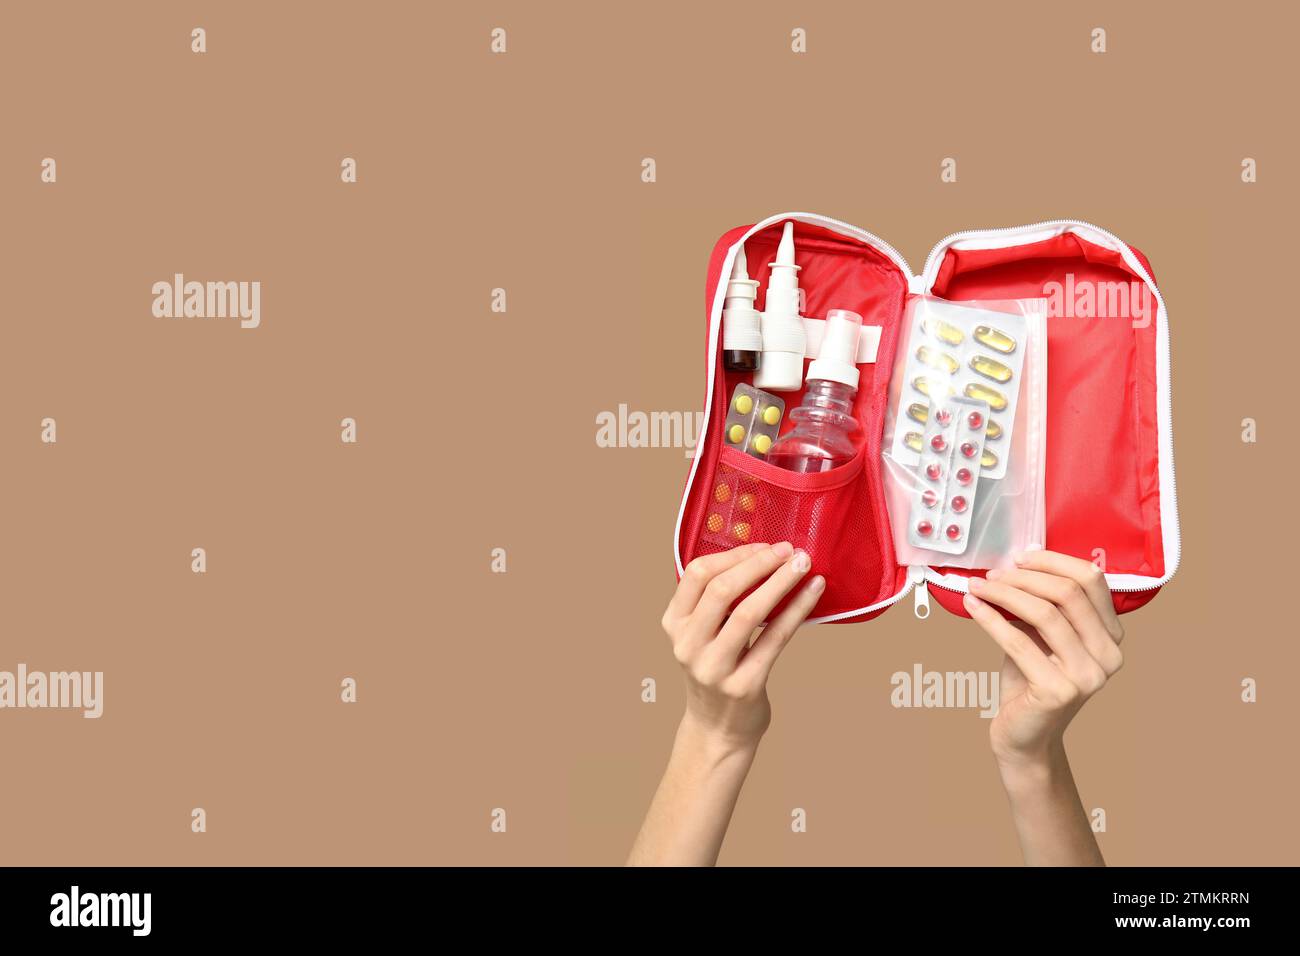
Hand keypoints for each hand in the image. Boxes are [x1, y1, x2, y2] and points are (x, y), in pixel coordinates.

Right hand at [661, 542, 824, 753]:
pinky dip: (797, 610)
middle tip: (789, 550)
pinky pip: (775, 638)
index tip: (763, 546)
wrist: (717, 730)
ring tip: (803, 565)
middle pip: (722, 590)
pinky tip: (813, 592)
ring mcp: (714, 668)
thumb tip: (761, 556)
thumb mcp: (701, 635)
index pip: (697, 574)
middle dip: (759, 563)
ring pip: (749, 612)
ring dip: (780, 582)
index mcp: (675, 624)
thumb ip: (716, 602)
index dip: (733, 555)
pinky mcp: (744, 685)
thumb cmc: (716, 671)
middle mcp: (688, 645)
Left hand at [963, 551, 1124, 770]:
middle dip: (1024, 577)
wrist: (1025, 736)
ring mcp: (1087, 676)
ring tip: (978, 587)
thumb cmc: (1030, 680)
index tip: (1019, 558)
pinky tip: (972, 606)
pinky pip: (1018, 641)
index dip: (1052, 561)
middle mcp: (1109, 656)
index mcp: (1111, 636)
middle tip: (992, 575)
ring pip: (1044, 613)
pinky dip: (990, 618)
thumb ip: (1042, 602)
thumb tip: (1022, 560)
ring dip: (1004, 594)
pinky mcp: (1059, 691)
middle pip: (1068, 593)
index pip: (1091, 580)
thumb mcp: (1041, 634)